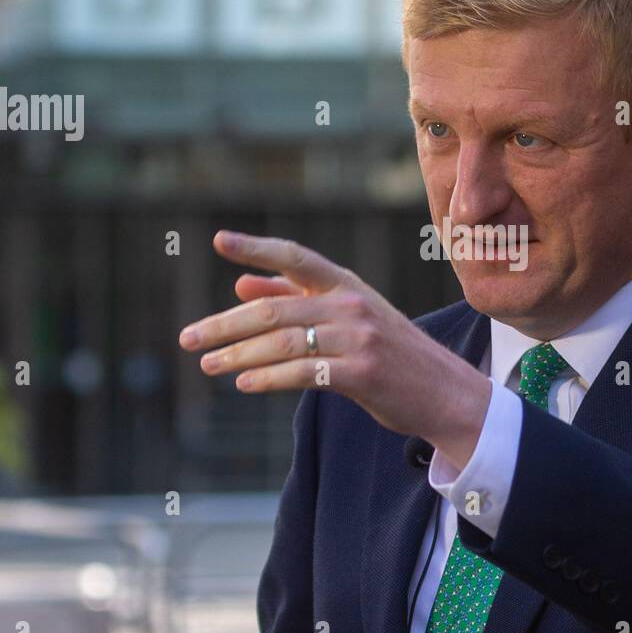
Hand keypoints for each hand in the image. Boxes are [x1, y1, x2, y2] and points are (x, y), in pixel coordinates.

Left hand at [178, 231, 490, 466]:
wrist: (444, 392)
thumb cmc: (390, 353)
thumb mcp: (349, 317)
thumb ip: (297, 298)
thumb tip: (241, 284)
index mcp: (347, 285)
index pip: (296, 257)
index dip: (256, 247)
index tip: (218, 241)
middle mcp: (352, 304)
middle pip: (274, 308)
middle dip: (224, 324)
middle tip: (188, 338)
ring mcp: (360, 338)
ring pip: (283, 342)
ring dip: (237, 355)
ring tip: (207, 366)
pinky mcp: (364, 373)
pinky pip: (304, 374)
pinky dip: (269, 378)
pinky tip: (243, 384)